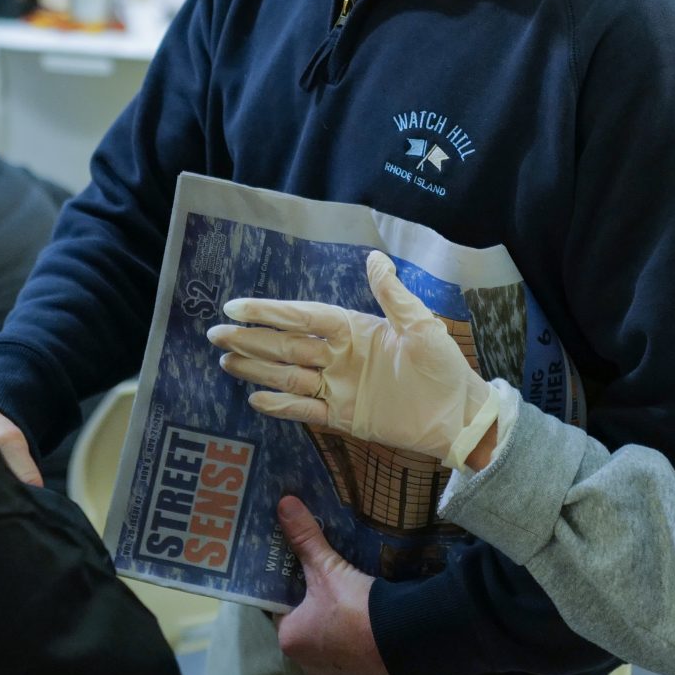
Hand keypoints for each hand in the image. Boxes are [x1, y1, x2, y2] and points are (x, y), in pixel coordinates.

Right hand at [208, 250, 488, 461]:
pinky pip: (305, 411)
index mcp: (354, 329)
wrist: (460, 416)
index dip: (270, 311)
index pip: (303, 317)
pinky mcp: (343, 418)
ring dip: (257, 369)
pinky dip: (281, 405)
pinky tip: (255, 398)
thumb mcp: (420, 325)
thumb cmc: (444, 367)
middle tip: (215, 335)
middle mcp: (339, 356)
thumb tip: (374, 257)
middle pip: (286, 346)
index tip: (236, 306)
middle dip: (251, 340)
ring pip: (288, 376)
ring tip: (225, 362)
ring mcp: (338, 388)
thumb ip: (392, 294)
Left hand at [273, 497, 392, 674]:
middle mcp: (305, 663)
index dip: (292, 585)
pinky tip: (367, 619)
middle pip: (306, 624)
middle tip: (329, 577)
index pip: (282, 607)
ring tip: (350, 595)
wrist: (404, 643)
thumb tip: (284, 502)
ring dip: (337, 623)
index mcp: (289, 639)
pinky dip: (356, 639)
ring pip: (330, 640)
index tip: (304, 568)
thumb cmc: (354, 609)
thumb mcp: (328, 570)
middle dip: (316, 604)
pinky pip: (352, 653)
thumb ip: (306, 538)